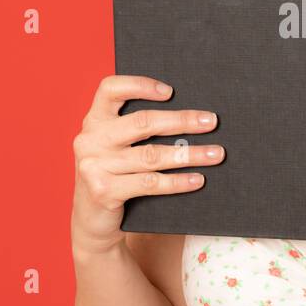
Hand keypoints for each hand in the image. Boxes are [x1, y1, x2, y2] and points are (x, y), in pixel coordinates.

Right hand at [71, 75, 223, 255]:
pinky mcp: (104, 191)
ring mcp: (94, 165)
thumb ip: (135, 130)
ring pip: (152, 155)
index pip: (110, 89)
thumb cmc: (114, 175)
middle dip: (182, 121)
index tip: (171, 91)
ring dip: (189, 154)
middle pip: (142, 122)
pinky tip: (198, 179)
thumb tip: (190, 118)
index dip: (140, 85)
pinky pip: (150, 183)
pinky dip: (178, 181)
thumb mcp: (115, 147)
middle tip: (212, 121)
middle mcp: (90, 139)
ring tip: (215, 153)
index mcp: (94, 120)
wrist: (91, 220)